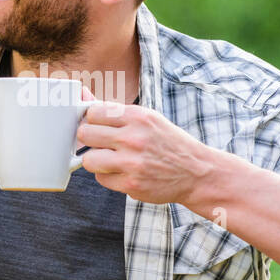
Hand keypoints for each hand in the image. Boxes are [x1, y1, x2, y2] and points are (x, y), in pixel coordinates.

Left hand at [76, 86, 218, 204]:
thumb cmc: (168, 143)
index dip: (93, 120)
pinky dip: (109, 176)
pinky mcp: (131, 184)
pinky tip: (124, 172)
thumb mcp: (146, 119)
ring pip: (88, 160)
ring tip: (112, 160)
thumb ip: (112, 109)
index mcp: (138, 116)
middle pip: (85, 134)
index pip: (93, 112)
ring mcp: (132, 163)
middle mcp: (134, 138)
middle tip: (104, 144)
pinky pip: (101, 179)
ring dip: (97, 161)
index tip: (100, 126)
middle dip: (91, 140)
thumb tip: (82, 94)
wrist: (196, 171)